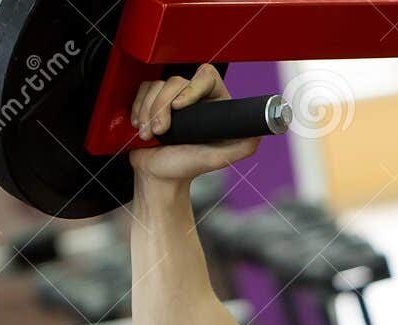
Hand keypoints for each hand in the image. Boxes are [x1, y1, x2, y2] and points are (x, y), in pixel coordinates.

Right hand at [129, 64, 261, 184]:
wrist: (158, 176)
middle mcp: (195, 98)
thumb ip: (242, 148)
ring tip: (149, 135)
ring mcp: (172, 98)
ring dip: (148, 112)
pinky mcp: (153, 100)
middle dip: (162, 107)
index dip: (191, 87)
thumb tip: (259, 133)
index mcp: (215, 105)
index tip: (179, 107)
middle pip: (175, 81)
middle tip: (160, 132)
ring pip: (156, 86)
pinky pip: (143, 89)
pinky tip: (141, 126)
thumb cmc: (186, 168)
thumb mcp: (218, 159)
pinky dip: (138, 108)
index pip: (206, 76)